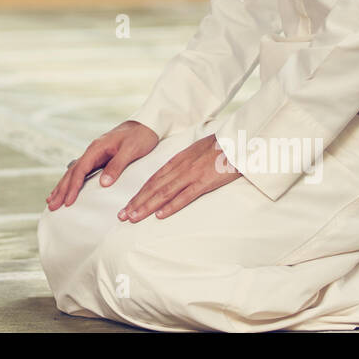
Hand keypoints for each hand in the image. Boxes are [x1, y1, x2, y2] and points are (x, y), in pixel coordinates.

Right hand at [45, 120, 157, 210]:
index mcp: (97, 148)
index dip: (73, 187)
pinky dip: (72, 181)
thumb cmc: (140, 136)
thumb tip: (103, 184)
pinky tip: (68, 189)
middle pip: (72, 172)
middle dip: (61, 189)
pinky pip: (82, 172)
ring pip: (74, 172)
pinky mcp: (100, 158)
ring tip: (51, 200)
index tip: (68, 202)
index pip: (80, 170)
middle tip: (51, 206)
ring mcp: (95, 155)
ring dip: (63, 186)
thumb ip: (117, 166)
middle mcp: (92, 151)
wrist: (147, 124)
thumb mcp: (131, 150)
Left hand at [118, 134, 240, 221]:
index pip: (153, 179)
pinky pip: (184, 196)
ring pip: (163, 193)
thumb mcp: (195, 152)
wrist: (237, 141)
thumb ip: (183, 163)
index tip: (127, 205)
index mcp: (177, 160)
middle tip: (121, 216)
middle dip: (136, 202)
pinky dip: (170, 206)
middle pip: (153, 187)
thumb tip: (172, 174)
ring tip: (133, 217)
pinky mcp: (204, 182)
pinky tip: (159, 215)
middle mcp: (179, 168)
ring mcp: (191, 175)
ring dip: (146, 206)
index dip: (139, 193)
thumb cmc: (219, 147)